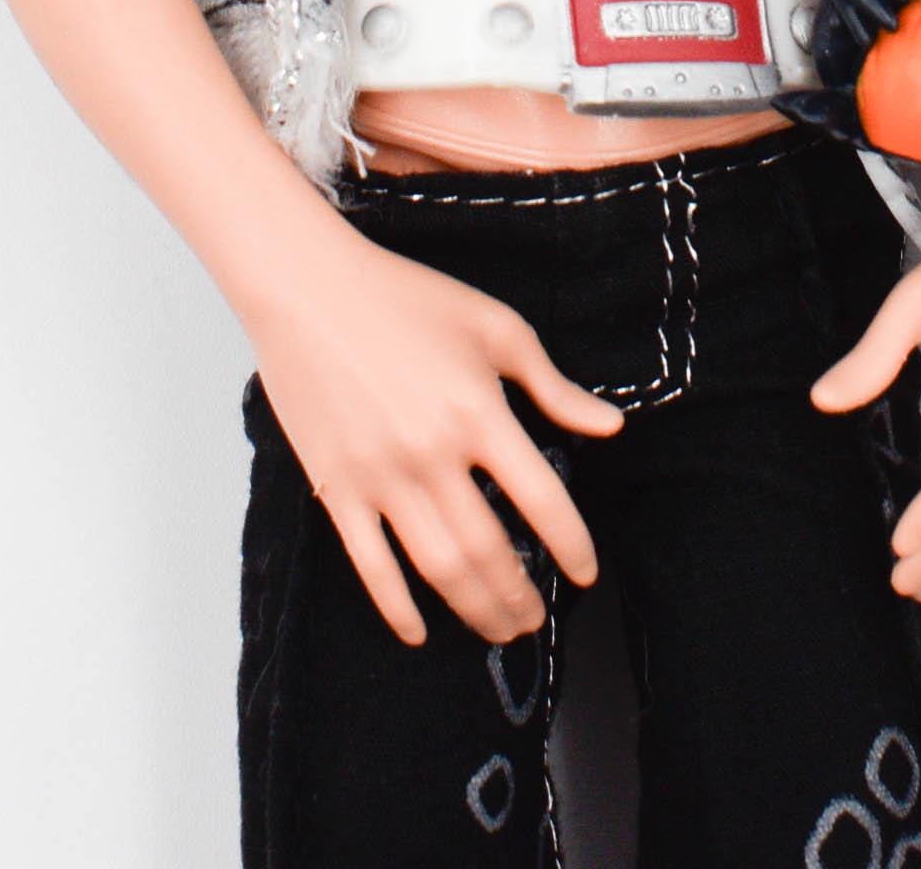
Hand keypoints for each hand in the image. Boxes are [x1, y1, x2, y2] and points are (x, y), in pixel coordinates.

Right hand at [243, 218, 623, 647]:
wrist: (309, 289)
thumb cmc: (407, 298)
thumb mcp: (495, 327)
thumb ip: (553, 385)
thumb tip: (611, 426)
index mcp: (478, 411)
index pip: (542, 499)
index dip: (572, 546)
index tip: (585, 574)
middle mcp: (432, 453)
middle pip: (488, 550)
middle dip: (519, 596)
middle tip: (536, 619)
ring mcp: (380, 476)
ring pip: (438, 567)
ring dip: (474, 609)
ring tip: (498, 628)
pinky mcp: (336, 487)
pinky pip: (370, 564)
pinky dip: (396, 607)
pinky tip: (418, 630)